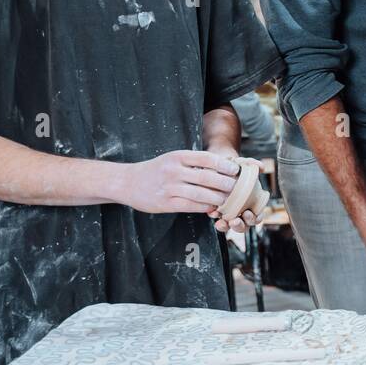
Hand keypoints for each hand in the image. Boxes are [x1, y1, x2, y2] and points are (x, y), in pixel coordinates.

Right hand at [117, 150, 239, 214]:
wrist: (128, 182)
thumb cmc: (156, 170)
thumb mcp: (173, 159)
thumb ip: (193, 163)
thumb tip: (221, 169)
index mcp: (178, 156)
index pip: (207, 158)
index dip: (224, 165)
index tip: (236, 170)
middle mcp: (174, 170)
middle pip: (207, 177)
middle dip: (226, 183)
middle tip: (238, 188)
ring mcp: (169, 188)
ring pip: (201, 194)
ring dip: (218, 198)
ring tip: (229, 200)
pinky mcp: (165, 203)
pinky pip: (190, 206)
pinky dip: (204, 207)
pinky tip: (212, 208)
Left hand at [207, 155, 266, 232]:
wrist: (217, 164)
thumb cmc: (233, 167)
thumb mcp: (242, 163)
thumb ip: (252, 163)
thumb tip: (261, 166)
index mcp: (253, 203)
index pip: (258, 216)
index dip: (255, 218)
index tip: (248, 213)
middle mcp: (242, 210)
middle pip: (245, 225)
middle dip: (240, 226)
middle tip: (236, 221)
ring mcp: (229, 212)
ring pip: (231, 226)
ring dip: (227, 227)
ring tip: (222, 222)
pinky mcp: (217, 211)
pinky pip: (218, 220)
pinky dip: (215, 218)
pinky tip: (213, 213)